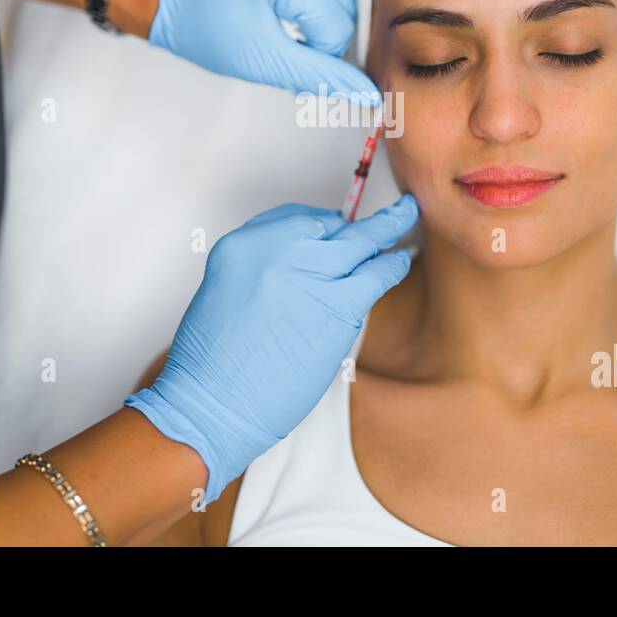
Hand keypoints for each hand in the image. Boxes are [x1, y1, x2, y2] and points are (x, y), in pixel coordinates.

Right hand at [124, 194, 417, 504]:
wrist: (212, 405)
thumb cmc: (212, 365)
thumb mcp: (224, 294)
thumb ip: (262, 272)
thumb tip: (302, 268)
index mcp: (243, 245)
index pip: (295, 218)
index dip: (323, 223)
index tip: (337, 227)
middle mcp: (276, 251)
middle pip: (331, 225)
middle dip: (359, 220)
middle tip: (386, 211)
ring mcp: (309, 274)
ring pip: (362, 241)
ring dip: (387, 230)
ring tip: (404, 218)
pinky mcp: (338, 305)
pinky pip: (377, 273)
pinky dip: (393, 265)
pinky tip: (400, 261)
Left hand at [149, 0, 378, 100]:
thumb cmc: (205, 30)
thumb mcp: (263, 61)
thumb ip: (320, 78)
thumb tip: (369, 96)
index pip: (338, 24)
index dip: (319, 52)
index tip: (285, 56)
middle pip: (345, 3)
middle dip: (322, 33)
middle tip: (287, 46)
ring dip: (320, 17)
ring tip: (286, 28)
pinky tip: (286, 8)